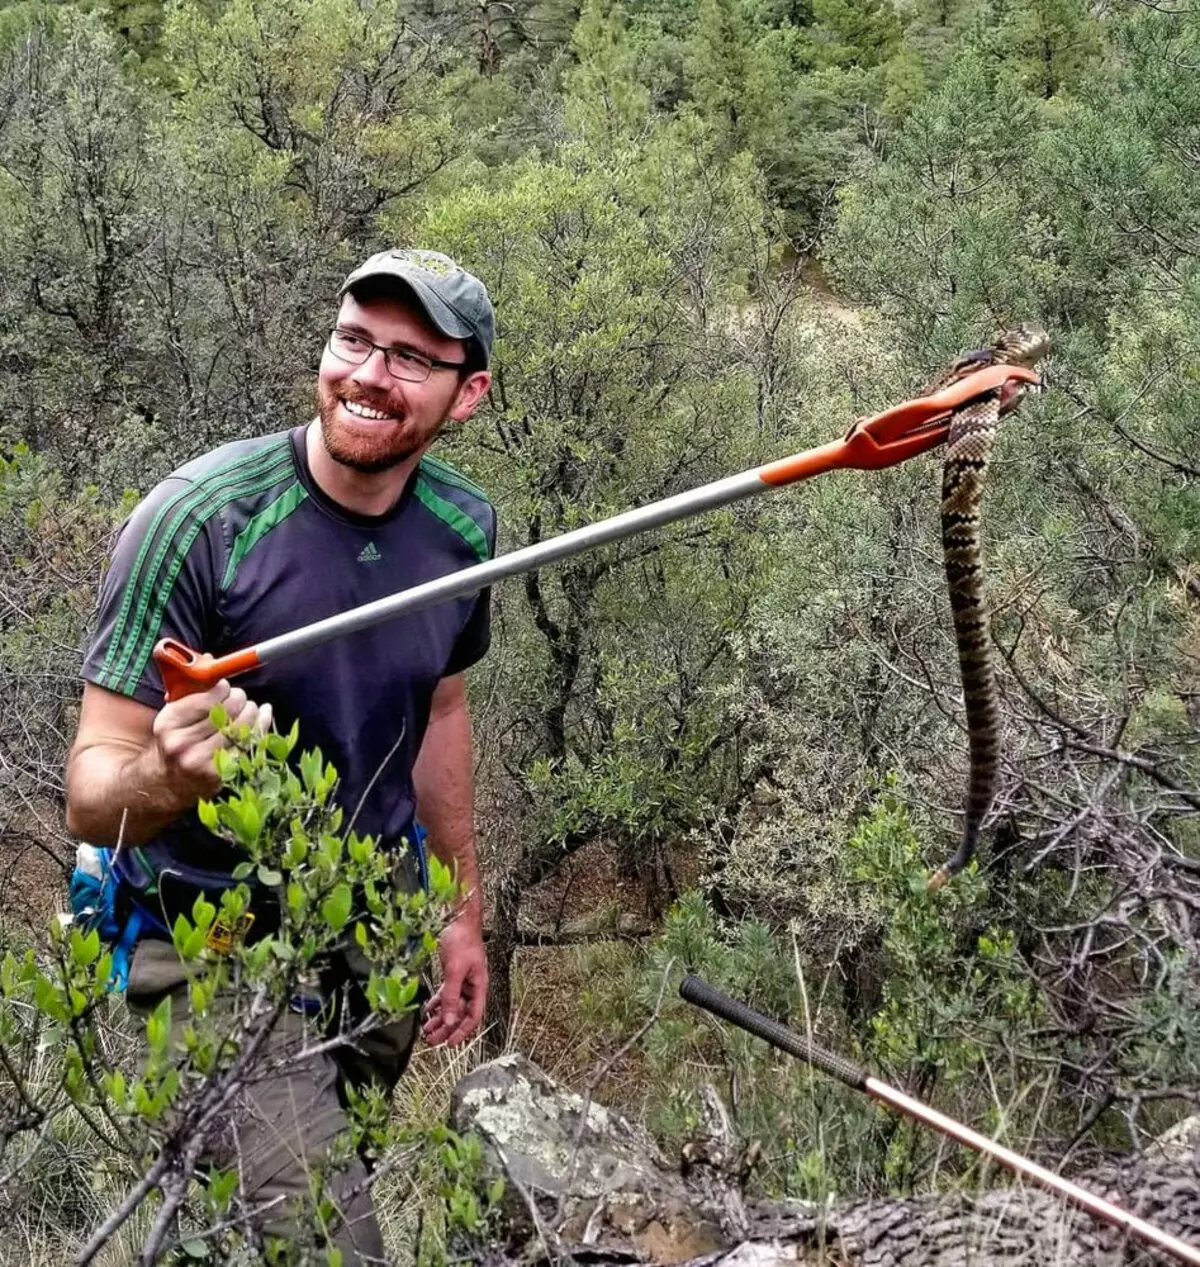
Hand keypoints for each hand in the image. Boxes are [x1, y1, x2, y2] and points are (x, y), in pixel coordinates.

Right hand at [151, 678, 272, 797]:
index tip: (226, 687)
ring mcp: (202, 762)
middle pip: (227, 712)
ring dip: (253, 711)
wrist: (168, 781)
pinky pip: (251, 744)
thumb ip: (191, 688)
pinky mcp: (222, 774)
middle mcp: (182, 744)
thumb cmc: (176, 739)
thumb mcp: (174, 713)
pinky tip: (264, 716)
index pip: (206, 699)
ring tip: (251, 707)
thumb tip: (210, 658)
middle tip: (240, 697)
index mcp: (168, 724)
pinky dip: (262, 726)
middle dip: (239, 699)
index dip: (223, 689)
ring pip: (242, 727)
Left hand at [422, 917, 487, 1046]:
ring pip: (452, 1005)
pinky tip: (427, 1010)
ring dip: (440, 1017)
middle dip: (447, 1028)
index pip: (473, 1016)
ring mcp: (462, 979)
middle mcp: (471, 985)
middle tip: (433, 1040)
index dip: (462, 1031)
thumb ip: (451, 997)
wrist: (458, 918)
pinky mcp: (452, 973)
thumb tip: (449, 1020)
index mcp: (479, 985)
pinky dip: (437, 1003)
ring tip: (428, 1030)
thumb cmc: (462, 939)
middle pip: (460, 1013)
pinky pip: (445, 994)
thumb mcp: (455, 971)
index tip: (450, 1043)